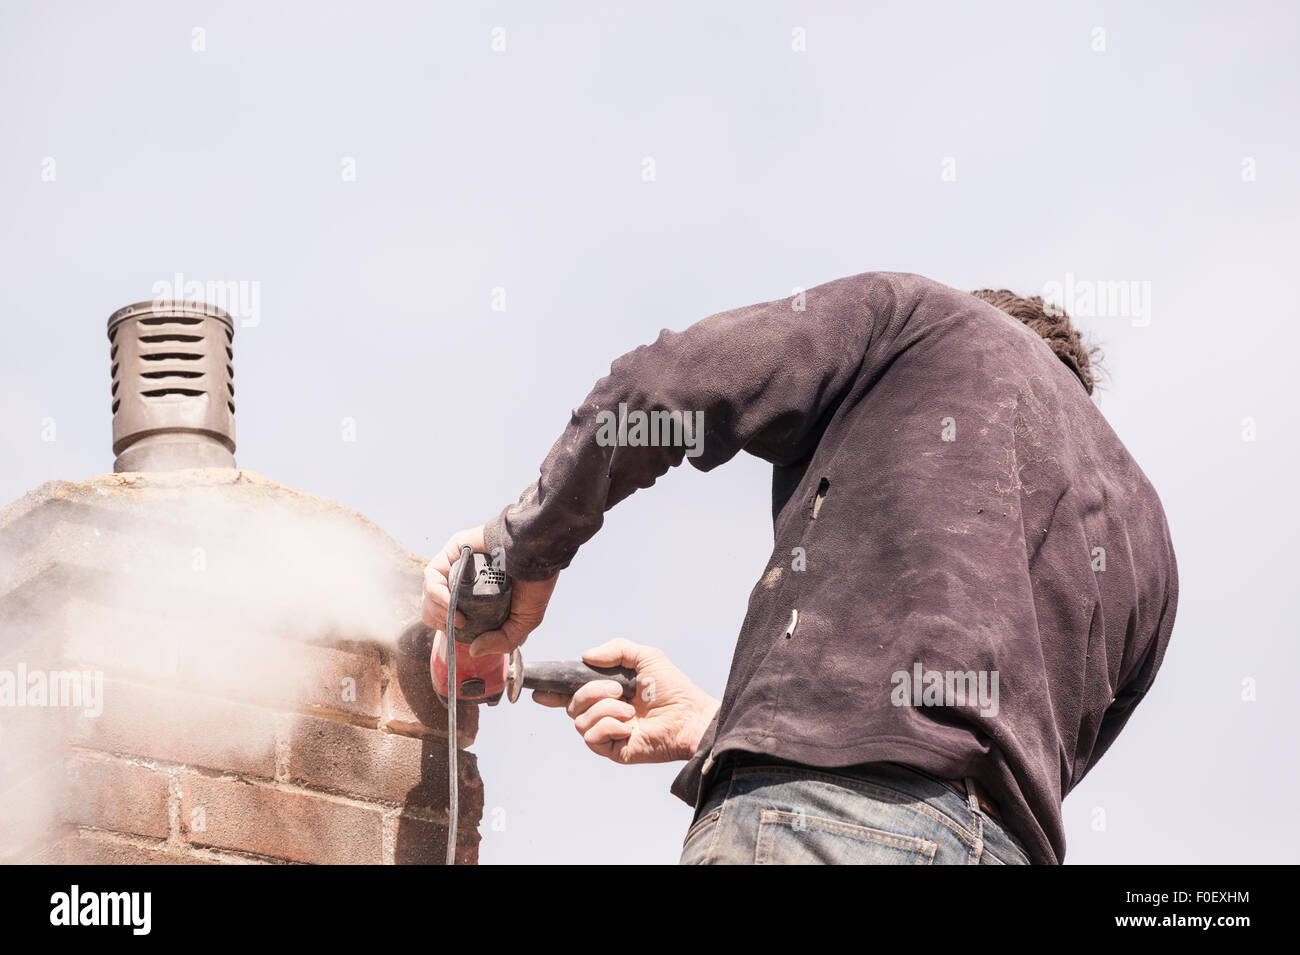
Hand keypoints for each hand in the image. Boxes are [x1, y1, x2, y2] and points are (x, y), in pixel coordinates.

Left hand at [421, 524, 558, 656]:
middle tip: (457, 625)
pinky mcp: (453, 551)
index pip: (448, 614)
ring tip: (455, 617)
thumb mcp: (524, 621)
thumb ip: (502, 641)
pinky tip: (449, 603)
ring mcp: (458, 565)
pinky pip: (431, 574)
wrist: (539, 553)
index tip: (460, 632)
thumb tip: (472, 651)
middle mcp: (465, 580)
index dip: (447, 626)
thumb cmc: (536, 582)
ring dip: (436, 610)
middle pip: (434, 604)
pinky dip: (436, 593)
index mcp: (477, 596)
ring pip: (429, 591)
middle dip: (438, 620)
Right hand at [533, 639, 720, 763]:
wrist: (689, 716)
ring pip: (579, 721)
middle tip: (617, 690)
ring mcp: (608, 732)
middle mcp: (605, 712)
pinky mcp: (613, 749)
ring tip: (629, 710)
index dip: (553, 692)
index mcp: (608, 692)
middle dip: (590, 693)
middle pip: (571, 705)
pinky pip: (591, 738)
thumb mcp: (646, 657)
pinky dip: (609, 727)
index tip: (540, 690)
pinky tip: (628, 727)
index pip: (573, 693)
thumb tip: (585, 656)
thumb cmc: (673, 689)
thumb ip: (616, 649)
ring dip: (604, 710)